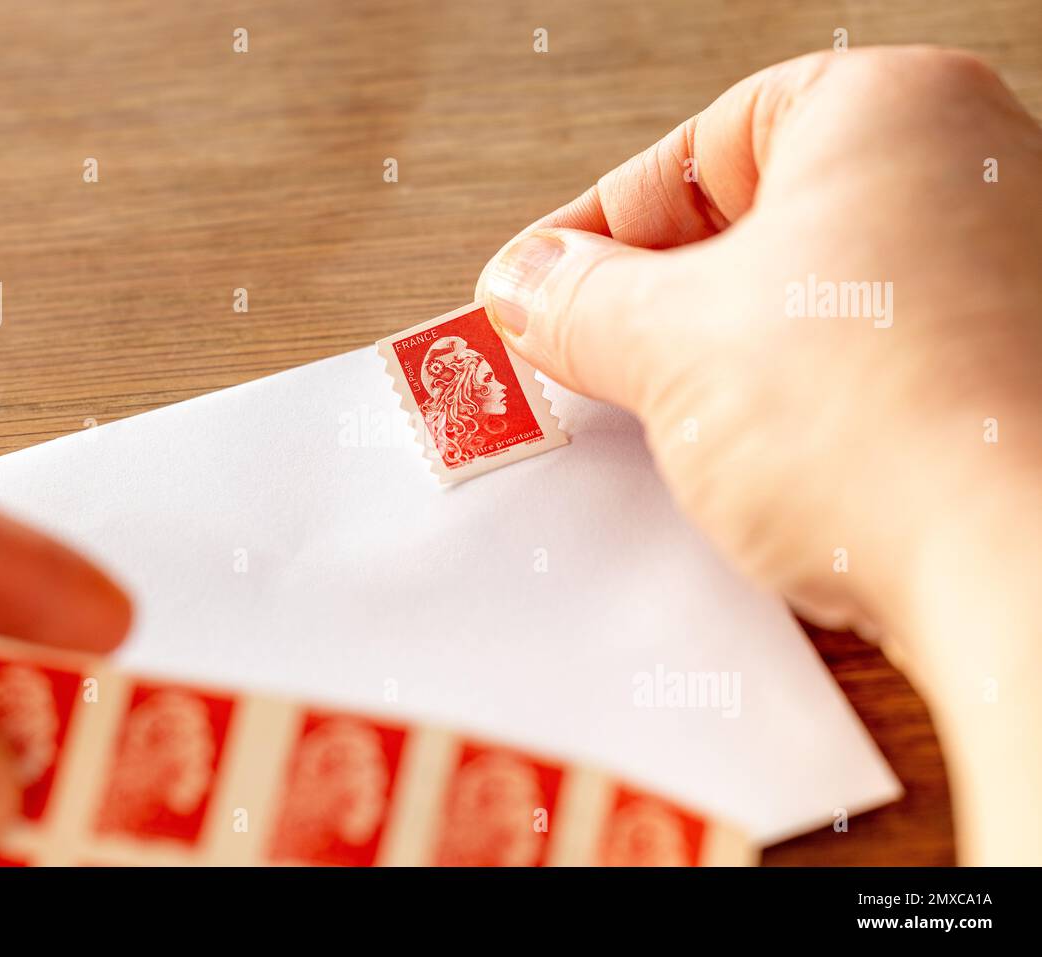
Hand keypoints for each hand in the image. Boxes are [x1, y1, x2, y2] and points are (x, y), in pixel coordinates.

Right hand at [476, 46, 1041, 862]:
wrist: (1018, 576)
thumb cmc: (889, 427)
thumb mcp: (672, 346)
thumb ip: (579, 301)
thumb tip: (531, 286)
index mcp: (895, 110)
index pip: (696, 147)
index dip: (596, 226)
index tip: (539, 286)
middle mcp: (972, 174)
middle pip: (754, 223)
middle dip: (655, 300)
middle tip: (589, 356)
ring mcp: (1003, 281)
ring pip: (808, 304)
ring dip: (719, 361)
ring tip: (672, 418)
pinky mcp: (1003, 381)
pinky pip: (863, 370)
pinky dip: (793, 406)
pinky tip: (756, 461)